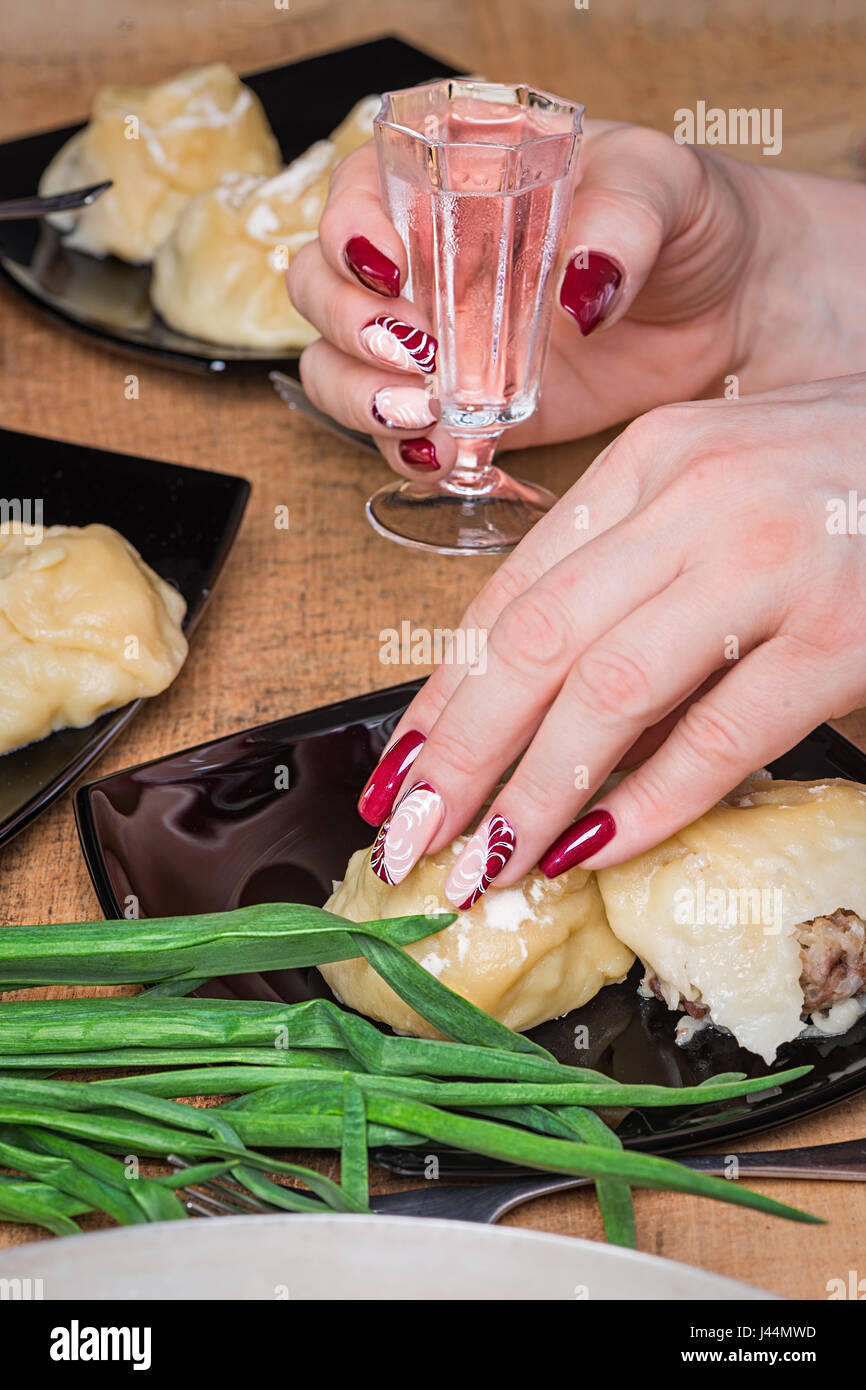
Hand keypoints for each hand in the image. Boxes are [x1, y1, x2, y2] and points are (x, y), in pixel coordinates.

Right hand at [287, 120, 777, 481]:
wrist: (728, 309)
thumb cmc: (688, 222)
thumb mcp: (666, 188)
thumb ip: (624, 220)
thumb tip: (578, 286)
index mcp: (451, 179)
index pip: (356, 191)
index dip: (349, 230)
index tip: (387, 265)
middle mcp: (424, 259)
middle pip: (322, 286)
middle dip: (347, 324)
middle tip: (412, 349)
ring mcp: (436, 341)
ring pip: (339, 367)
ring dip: (360, 396)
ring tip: (423, 413)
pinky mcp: (462, 409)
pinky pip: (399, 435)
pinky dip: (406, 450)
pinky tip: (446, 452)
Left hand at [356, 376, 865, 903]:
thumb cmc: (839, 481)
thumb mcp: (713, 496)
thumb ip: (627, 580)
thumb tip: (532, 710)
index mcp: (650, 462)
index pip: (513, 593)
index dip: (444, 693)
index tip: (400, 769)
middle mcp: (696, 499)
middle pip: (537, 643)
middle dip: (461, 755)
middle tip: (411, 835)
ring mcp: (771, 563)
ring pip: (610, 692)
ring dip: (535, 791)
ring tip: (488, 861)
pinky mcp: (842, 632)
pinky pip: (720, 734)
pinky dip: (650, 801)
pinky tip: (597, 848)